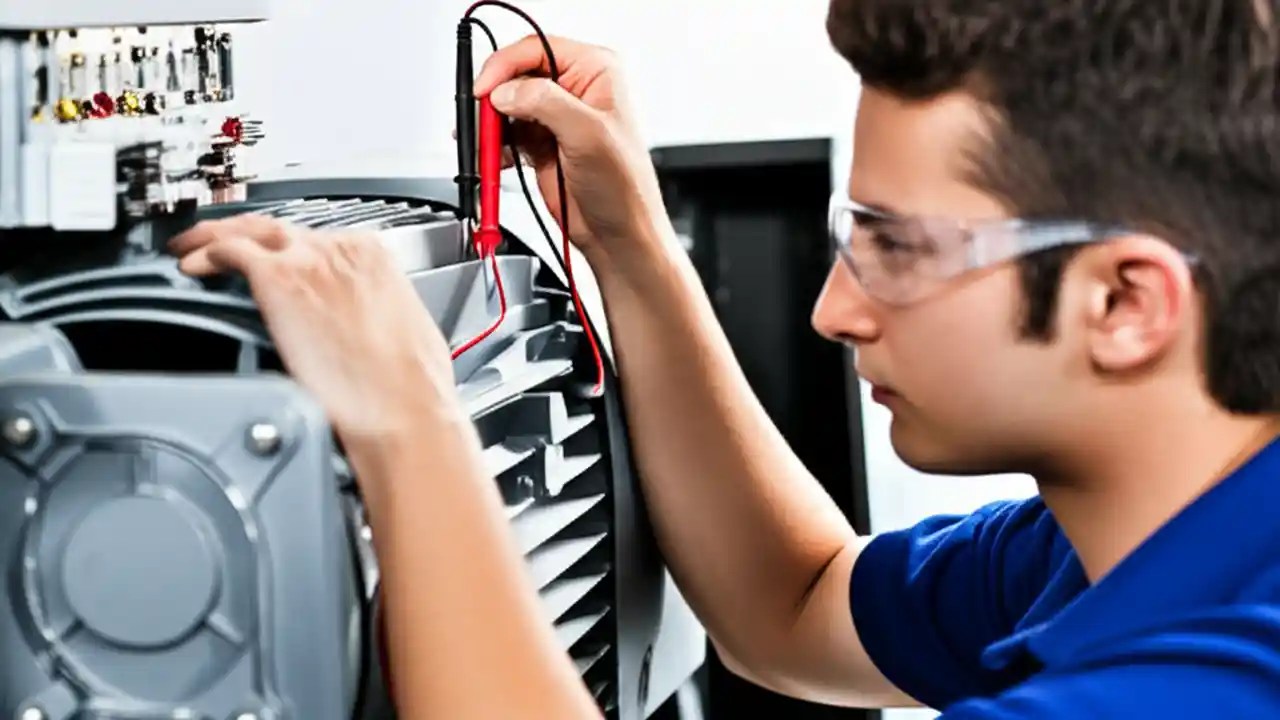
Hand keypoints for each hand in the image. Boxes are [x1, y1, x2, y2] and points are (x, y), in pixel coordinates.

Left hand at [168, 214, 464, 444]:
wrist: (401, 407)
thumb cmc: (411, 386)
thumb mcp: (401, 332)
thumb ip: (372, 316)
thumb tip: (359, 328)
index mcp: (374, 259)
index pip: (317, 239)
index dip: (287, 249)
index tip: (275, 259)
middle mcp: (341, 250)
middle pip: (279, 228)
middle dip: (244, 231)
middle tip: (219, 239)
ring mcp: (308, 261)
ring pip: (249, 231)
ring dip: (216, 235)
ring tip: (191, 246)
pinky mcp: (279, 279)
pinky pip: (228, 253)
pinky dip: (205, 255)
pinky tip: (191, 268)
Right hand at [474, 35, 671, 259]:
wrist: (619, 235)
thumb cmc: (625, 188)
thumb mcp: (589, 136)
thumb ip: (546, 103)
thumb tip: (507, 90)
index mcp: (596, 72)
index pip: (538, 49)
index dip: (505, 66)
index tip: (484, 89)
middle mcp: (575, 90)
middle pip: (517, 76)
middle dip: (495, 98)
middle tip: (481, 121)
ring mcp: (556, 118)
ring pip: (507, 106)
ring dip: (491, 125)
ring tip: (485, 145)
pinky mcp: (542, 144)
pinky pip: (506, 134)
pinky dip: (494, 146)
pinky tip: (494, 159)